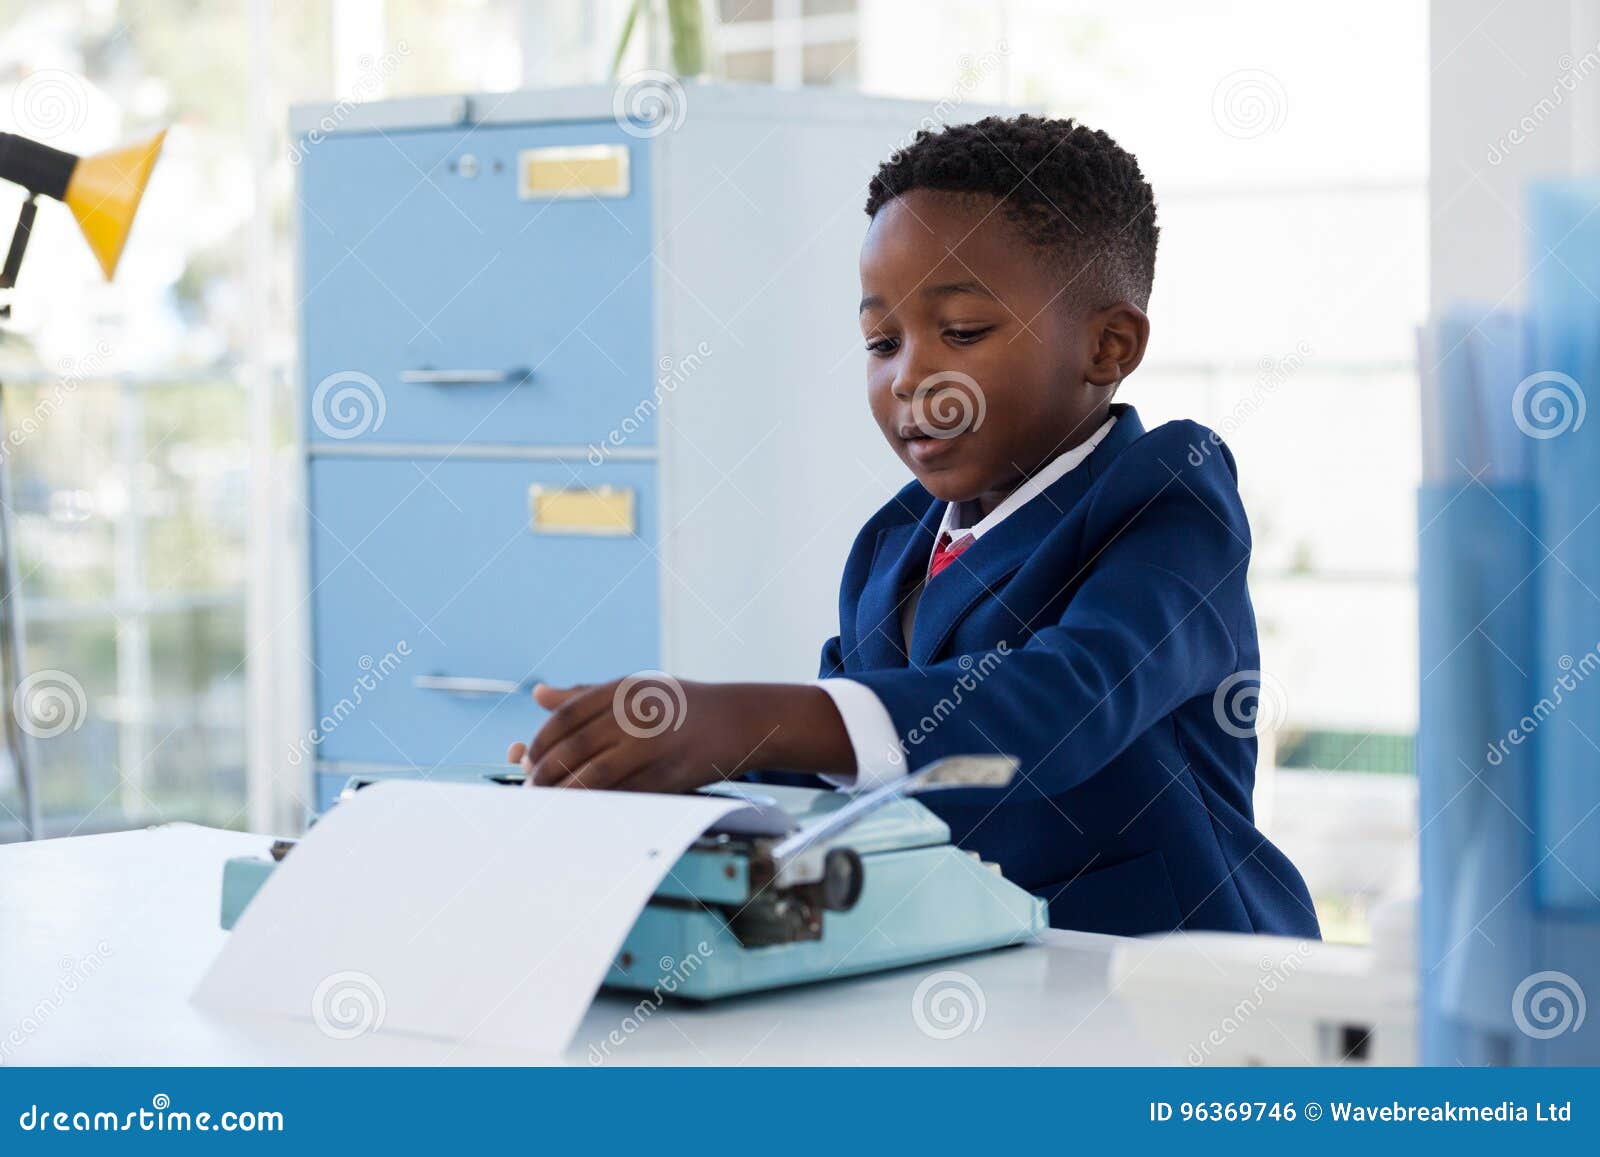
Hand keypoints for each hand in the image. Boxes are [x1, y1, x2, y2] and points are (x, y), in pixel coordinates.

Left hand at [504, 676, 855, 791]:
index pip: (566, 717)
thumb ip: (585, 694)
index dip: (541, 742)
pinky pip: (622, 795)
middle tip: (528, 789)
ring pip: (593, 775)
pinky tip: (582, 812)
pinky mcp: (668, 775)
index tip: (526, 758)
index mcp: (623, 690)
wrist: (738, 720)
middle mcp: (636, 714)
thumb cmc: (680, 705)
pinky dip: (596, 805)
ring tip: (547, 804)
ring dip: (564, 793)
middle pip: (574, 747)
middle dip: (545, 772)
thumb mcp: (635, 688)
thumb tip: (539, 695)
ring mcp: (653, 746)